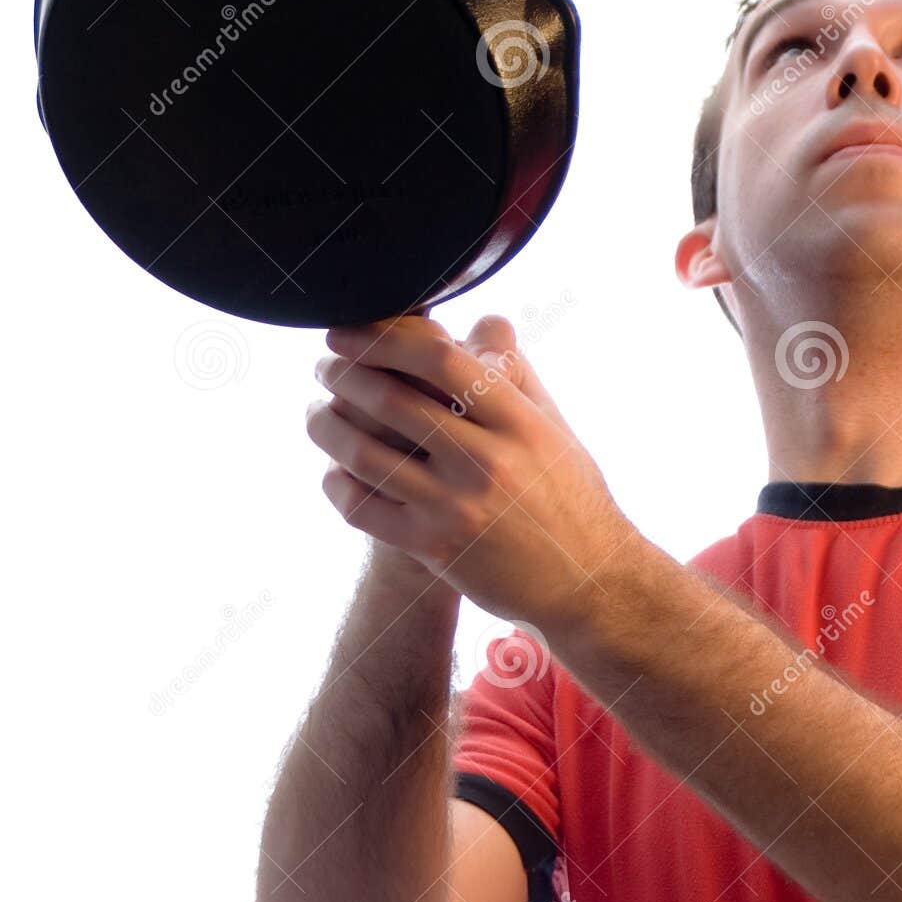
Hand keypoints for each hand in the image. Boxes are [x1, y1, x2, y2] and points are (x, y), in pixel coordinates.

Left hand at [306, 311, 636, 633]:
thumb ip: (516, 374)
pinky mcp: (434, 548)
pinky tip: (336, 471)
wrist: (584, 581)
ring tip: (317, 415)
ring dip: (326, 427)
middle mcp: (486, 461)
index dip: (383, 337)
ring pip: (364, 454)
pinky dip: (336, 483)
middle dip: (343, 375)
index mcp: (519, 421)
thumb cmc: (567, 495)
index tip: (349, 332)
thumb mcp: (554, 427)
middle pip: (390, 400)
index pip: (439, 359)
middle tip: (327, 366)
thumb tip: (483, 321)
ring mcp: (456, 507)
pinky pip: (363, 508)